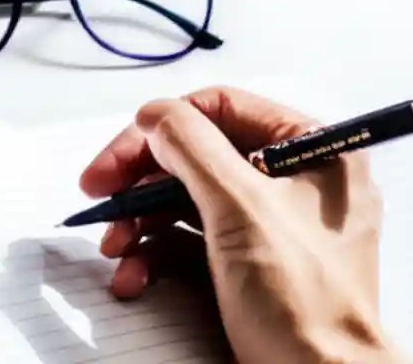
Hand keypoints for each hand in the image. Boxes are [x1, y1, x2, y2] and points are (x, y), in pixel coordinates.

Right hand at [81, 86, 405, 363]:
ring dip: (137, 222)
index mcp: (313, 150)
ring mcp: (269, 225)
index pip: (221, 109)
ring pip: (183, 200)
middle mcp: (293, 181)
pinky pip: (187, 242)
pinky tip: (132, 275)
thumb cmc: (306, 302)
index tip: (119, 156)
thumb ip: (192, 148)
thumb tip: (156, 115)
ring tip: (114, 247)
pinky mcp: (247, 264)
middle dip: (140, 182)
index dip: (162, 127)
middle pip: (194, 155)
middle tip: (99, 194)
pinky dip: (152, 256)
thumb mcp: (241, 206)